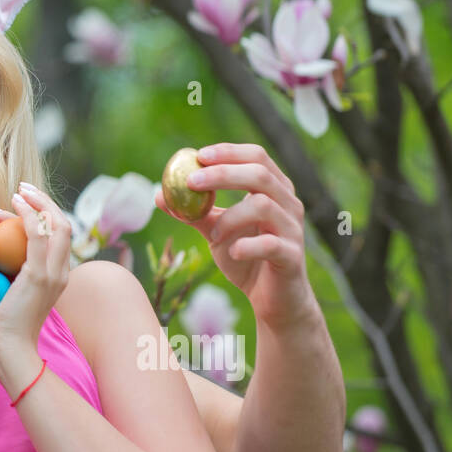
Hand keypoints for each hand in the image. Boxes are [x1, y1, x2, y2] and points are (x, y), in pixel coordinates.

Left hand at [0, 182, 72, 357]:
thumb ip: (8, 274)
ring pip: (57, 224)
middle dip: (45, 202)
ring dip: (38, 202)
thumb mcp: (10, 295)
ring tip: (18, 191)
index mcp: (56, 277)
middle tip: (22, 189)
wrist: (8, 353)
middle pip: (63, 224)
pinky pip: (37, 234)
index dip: (39, 216)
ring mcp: (53, 274)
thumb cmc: (1, 328)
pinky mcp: (38, 276)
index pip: (57, 236)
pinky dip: (27, 214)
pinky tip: (11, 204)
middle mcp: (61, 272)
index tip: (14, 207)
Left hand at [155, 142, 315, 329]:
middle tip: (191, 182)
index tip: (198, 155)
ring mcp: (293, 229)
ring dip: (228, 218)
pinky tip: (232, 252)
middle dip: (222, 174)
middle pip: (260, 174)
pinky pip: (270, 244)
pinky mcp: (292, 256)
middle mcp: (288, 204)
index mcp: (273, 190)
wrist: (272, 300)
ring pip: (263, 206)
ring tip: (212, 235)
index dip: (228, 152)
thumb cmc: (246, 257)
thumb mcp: (215, 230)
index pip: (256, 156)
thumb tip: (159, 194)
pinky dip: (246, 246)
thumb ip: (193, 212)